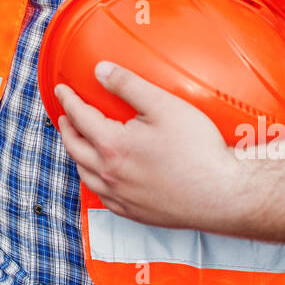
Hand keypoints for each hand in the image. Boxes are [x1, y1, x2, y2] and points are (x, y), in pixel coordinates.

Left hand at [55, 60, 244, 230]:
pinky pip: (102, 196)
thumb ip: (128, 85)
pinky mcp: (134, 213)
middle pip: (75, 147)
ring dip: (77, 154)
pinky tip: (102, 175)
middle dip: (67, 128)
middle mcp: (110, 175)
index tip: (62, 90)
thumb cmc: (198, 150)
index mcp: (112, 146)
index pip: (79, 117)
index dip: (68, 100)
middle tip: (65, 115)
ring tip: (79, 142)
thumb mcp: (163, 105)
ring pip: (85, 174)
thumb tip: (100, 70)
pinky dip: (94, 179)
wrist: (223, 194)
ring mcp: (121, 197)